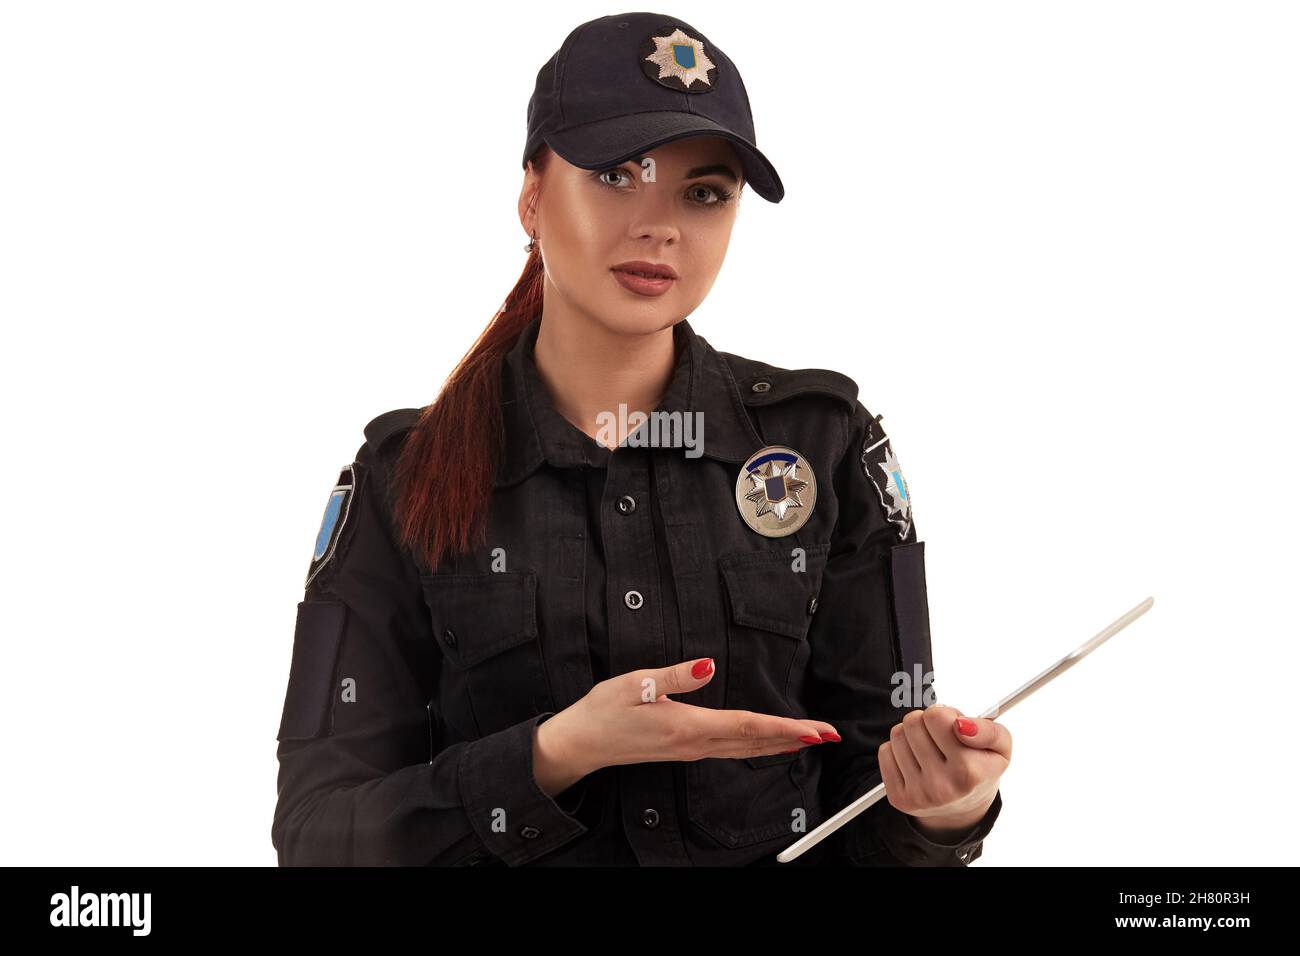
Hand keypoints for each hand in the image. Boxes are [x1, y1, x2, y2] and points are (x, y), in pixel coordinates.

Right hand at [535, 657, 840, 786]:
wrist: (580, 745)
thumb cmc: (602, 712)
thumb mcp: (634, 686)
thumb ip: (674, 676)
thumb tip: (707, 666)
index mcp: (686, 727)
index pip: (745, 726)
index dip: (783, 727)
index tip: (813, 731)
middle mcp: (694, 744)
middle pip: (754, 740)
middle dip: (794, 737)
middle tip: (830, 734)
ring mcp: (690, 750)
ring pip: (745, 747)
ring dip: (780, 742)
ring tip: (810, 737)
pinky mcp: (685, 749)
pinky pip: (731, 749)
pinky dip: (757, 744)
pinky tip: (768, 742)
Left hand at [878, 704, 1010, 835]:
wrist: (964, 805)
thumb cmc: (981, 767)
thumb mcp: (1000, 747)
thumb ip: (989, 731)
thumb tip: (960, 725)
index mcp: (969, 772)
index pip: (936, 716)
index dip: (945, 714)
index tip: (954, 727)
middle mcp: (942, 788)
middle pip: (913, 721)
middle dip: (927, 722)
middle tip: (940, 738)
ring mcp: (918, 795)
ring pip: (897, 734)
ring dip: (912, 735)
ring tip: (929, 750)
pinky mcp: (899, 798)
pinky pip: (885, 752)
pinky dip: (898, 751)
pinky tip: (916, 762)